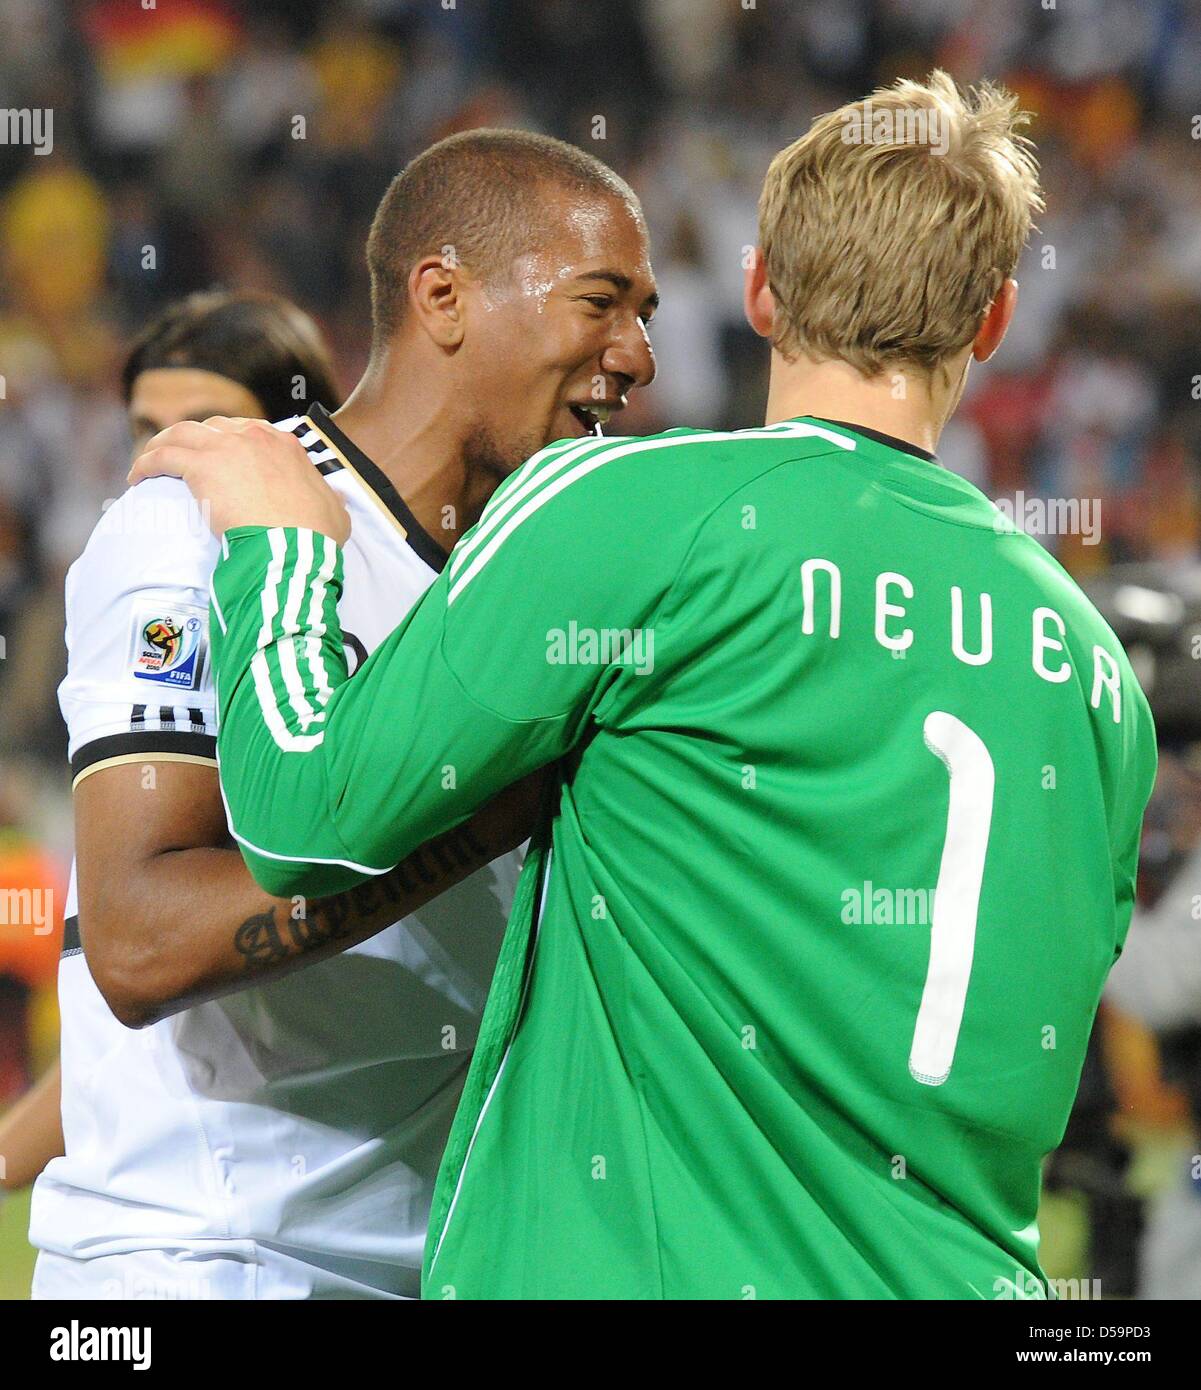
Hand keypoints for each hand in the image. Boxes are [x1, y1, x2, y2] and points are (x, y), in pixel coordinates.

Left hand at [128, 417, 350, 545]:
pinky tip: (137, 477)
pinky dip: (147, 464)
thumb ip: (331, 499)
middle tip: (183, 460)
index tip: (221, 458)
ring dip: (163, 444)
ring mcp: (225, 448)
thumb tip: (337, 499)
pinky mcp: (201, 467)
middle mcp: (253, 437)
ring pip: (182, 433)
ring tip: (149, 462)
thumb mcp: (336, 511)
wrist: (294, 545)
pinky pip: (163, 456)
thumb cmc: (316, 534)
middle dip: (196, 440)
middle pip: (212, 427)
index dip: (231, 443)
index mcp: (284, 445)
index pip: (250, 431)